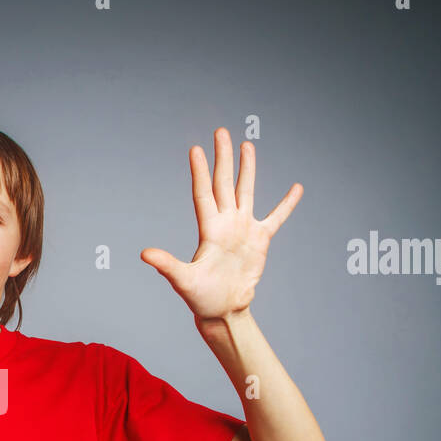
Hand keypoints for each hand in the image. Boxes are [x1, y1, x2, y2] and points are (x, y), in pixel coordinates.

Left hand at [140, 128, 301, 322]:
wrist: (222, 309)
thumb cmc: (200, 297)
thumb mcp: (183, 280)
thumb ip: (166, 264)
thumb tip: (144, 254)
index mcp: (208, 229)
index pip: (203, 193)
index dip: (200, 172)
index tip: (196, 149)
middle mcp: (225, 223)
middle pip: (224, 183)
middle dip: (223, 158)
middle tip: (221, 132)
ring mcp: (243, 229)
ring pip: (246, 191)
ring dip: (248, 169)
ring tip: (247, 145)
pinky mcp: (260, 240)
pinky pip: (276, 217)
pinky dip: (287, 204)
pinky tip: (296, 188)